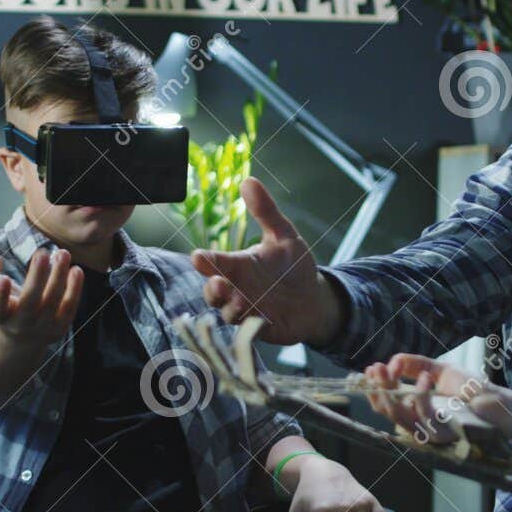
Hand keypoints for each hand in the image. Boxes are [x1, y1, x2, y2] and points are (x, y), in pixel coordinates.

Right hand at [0, 248, 84, 344]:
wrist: (22, 340)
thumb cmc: (4, 307)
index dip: (0, 294)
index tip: (3, 278)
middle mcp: (20, 324)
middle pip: (30, 300)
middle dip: (37, 276)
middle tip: (42, 253)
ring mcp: (42, 328)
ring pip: (52, 301)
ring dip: (59, 276)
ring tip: (62, 253)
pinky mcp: (60, 328)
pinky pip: (69, 307)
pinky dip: (74, 288)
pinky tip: (76, 270)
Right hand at [191, 178, 342, 345]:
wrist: (313, 299)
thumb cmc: (292, 266)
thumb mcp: (284, 235)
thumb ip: (266, 211)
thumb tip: (248, 180)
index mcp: (237, 265)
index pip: (216, 262)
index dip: (206, 261)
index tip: (198, 257)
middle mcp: (236, 289)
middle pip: (214, 291)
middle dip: (212, 289)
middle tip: (217, 283)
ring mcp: (247, 311)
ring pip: (227, 313)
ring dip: (231, 308)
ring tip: (240, 302)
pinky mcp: (260, 329)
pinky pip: (249, 331)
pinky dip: (251, 326)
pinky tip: (258, 319)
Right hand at [363, 354, 489, 445]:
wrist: (499, 405)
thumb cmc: (472, 389)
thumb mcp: (441, 370)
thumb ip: (417, 365)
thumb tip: (394, 360)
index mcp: (415, 410)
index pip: (385, 403)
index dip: (375, 387)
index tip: (372, 368)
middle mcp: (418, 423)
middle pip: (387, 410)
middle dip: (378, 388)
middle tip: (375, 368)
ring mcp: (428, 431)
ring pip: (398, 415)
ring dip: (391, 391)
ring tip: (390, 368)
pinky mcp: (442, 433)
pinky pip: (424, 415)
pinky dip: (421, 394)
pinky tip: (425, 377)